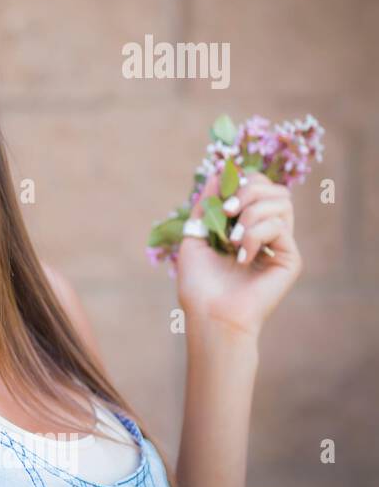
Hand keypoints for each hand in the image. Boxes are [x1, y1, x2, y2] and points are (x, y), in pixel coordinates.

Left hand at [175, 168, 303, 339]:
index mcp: (247, 226)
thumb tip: (217, 173)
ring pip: (281, 202)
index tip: (223, 194)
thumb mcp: (195, 235)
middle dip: (249, 191)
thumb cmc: (199, 283)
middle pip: (275, 189)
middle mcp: (267, 233)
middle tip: (229, 210)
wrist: (209, 314)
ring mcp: (281, 245)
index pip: (259, 187)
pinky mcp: (290, 258)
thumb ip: (207, 204)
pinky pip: (279, 226)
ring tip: (231, 239)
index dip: (244, 181)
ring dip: (250, 214)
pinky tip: (241, 257)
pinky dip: (254, 235)